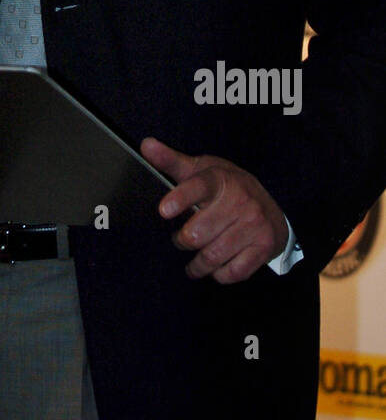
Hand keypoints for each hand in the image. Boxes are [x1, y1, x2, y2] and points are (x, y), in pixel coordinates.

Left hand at [140, 136, 288, 283]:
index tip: (164, 211)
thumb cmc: (228, 188)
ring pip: (212, 256)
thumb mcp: (201, 170)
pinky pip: (233, 272)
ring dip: (197, 265)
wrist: (272, 209)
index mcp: (221, 179)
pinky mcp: (264, 247)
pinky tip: (215, 267)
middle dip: (182, 241)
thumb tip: (146, 144)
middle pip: (197, 233)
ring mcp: (254, 225)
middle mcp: (240, 201)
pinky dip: (219, 274)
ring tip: (192, 263)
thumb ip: (171, 161)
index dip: (180, 198)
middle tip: (181, 239)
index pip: (198, 186)